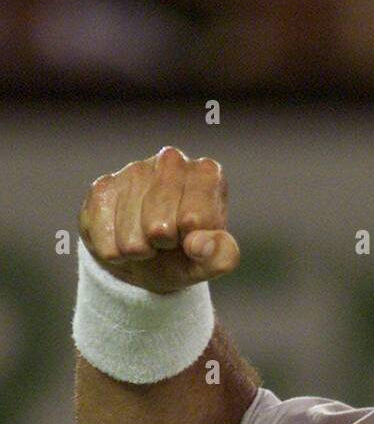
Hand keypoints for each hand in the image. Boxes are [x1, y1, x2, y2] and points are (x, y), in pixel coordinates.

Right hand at [78, 146, 239, 293]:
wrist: (145, 259)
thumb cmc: (186, 254)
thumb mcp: (212, 262)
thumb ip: (222, 256)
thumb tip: (200, 245)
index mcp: (207, 174)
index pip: (195, 219)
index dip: (192, 241)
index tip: (192, 238)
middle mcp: (171, 161)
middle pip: (159, 227)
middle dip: (163, 245)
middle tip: (168, 241)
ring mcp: (134, 170)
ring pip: (132, 237)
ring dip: (140, 251)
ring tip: (148, 241)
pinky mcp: (102, 187)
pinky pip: (106, 241)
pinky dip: (116, 253)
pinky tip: (124, 237)